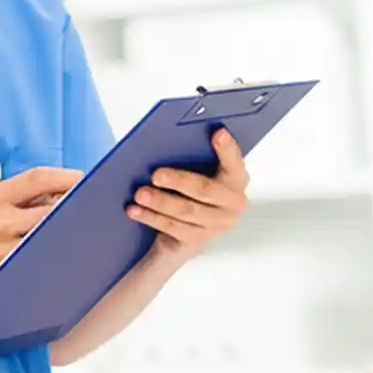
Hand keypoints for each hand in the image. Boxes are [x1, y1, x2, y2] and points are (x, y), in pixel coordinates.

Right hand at [0, 167, 82, 309]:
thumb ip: (18, 201)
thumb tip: (60, 194)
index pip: (37, 178)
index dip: (66, 176)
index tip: (86, 179)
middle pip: (51, 206)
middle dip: (75, 207)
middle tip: (92, 210)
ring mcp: (3, 246)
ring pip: (49, 234)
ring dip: (67, 233)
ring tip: (77, 234)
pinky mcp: (7, 270)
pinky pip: (40, 258)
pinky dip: (53, 254)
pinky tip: (60, 256)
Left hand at [127, 128, 248, 258]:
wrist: (186, 229)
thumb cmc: (193, 189)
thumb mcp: (199, 170)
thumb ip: (195, 156)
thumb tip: (168, 141)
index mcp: (236, 178)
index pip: (234, 161)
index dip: (228, 148)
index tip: (218, 133)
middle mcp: (233, 203)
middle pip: (205, 190)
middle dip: (179, 181)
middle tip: (156, 174)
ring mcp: (218, 224)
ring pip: (186, 211)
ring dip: (160, 202)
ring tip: (140, 194)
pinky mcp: (199, 239)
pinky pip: (173, 227)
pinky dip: (152, 217)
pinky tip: (135, 210)